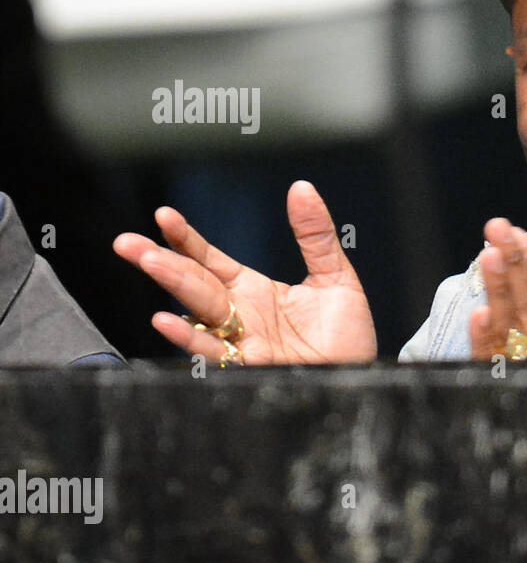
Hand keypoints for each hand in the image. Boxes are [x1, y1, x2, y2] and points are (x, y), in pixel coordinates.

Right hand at [113, 181, 377, 364]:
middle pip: (193, 282)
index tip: (163, 216)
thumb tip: (302, 189)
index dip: (186, 238)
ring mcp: (242, 340)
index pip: (210, 259)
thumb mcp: (336, 276)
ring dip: (172, 286)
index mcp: (254, 290)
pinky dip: (191, 338)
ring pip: (200, 310)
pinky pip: (216, 351)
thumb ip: (316, 235)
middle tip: (128, 243)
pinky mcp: (251, 365)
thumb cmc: (347, 335)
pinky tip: (168, 321)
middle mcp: (240, 314)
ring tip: (148, 262)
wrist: (362, 373)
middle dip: (161, 261)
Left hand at [468, 217, 526, 359]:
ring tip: (489, 253)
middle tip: (498, 228)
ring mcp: (520, 372)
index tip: (520, 235)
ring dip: (499, 290)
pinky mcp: (493, 386)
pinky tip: (478, 314)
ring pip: (509, 327)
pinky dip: (484, 339)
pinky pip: (489, 364)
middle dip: (514, 264)